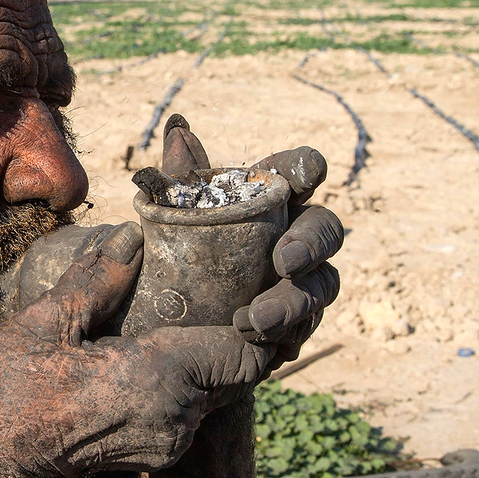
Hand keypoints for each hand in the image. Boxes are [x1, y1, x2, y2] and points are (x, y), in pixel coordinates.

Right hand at [0, 222, 276, 477]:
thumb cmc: (5, 395)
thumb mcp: (43, 324)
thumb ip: (95, 279)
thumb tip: (132, 235)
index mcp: (157, 383)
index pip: (246, 352)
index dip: (262, 315)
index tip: (251, 276)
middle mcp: (176, 419)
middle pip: (242, 369)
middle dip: (244, 324)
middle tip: (229, 275)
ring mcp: (169, 441)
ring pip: (221, 387)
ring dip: (218, 347)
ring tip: (201, 299)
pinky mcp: (158, 449)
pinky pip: (198, 402)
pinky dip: (196, 369)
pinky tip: (172, 335)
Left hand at [162, 114, 342, 375]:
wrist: (154, 331)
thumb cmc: (164, 260)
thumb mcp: (164, 223)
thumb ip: (176, 182)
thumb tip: (178, 132)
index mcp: (264, 199)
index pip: (295, 172)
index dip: (306, 168)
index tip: (304, 174)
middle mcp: (291, 236)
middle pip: (324, 229)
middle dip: (311, 243)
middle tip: (283, 261)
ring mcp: (298, 283)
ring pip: (322, 284)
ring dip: (295, 301)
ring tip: (254, 319)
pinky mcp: (292, 327)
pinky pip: (307, 328)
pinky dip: (288, 335)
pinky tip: (263, 345)